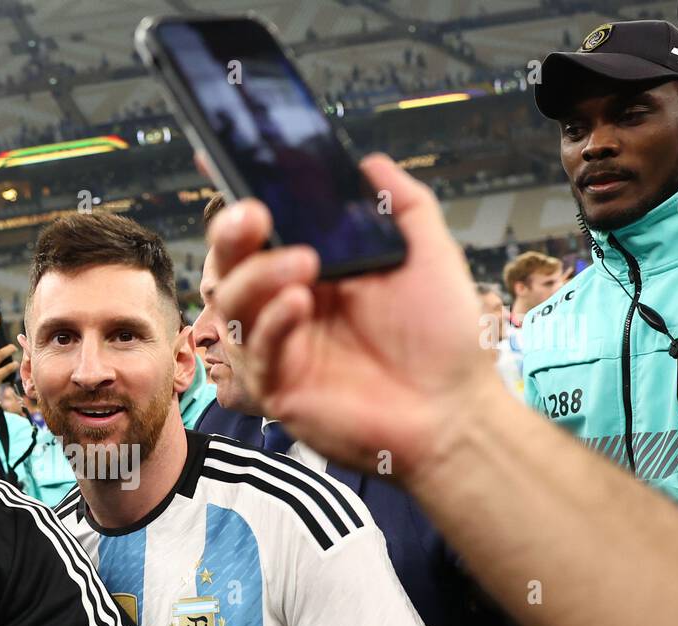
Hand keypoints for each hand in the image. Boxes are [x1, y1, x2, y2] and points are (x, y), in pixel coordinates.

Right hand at [208, 154, 497, 481]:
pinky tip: (297, 305)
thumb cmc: (443, 341)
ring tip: (304, 263)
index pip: (260, 233)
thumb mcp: (428, 257)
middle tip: (253, 214)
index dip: (239, 203)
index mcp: (312, 272)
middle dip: (231, 235)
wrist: (454, 409)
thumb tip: (369, 163)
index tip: (222, 165)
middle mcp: (286, 307)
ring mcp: (278, 349)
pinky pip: (256, 353)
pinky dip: (272, 323)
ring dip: (258, 275)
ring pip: (232, 306)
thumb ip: (403, 205)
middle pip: (230, 265)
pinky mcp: (278, 389)